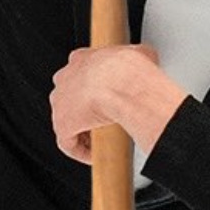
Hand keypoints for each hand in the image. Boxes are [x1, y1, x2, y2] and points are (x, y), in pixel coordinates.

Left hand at [49, 44, 187, 164]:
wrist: (122, 83)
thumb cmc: (130, 68)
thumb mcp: (140, 53)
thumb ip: (138, 57)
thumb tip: (148, 59)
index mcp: (81, 59)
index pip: (81, 72)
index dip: (92, 86)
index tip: (104, 95)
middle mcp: (66, 79)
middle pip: (69, 96)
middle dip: (83, 108)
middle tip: (101, 118)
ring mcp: (61, 102)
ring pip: (68, 120)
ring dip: (81, 130)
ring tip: (98, 140)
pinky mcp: (62, 125)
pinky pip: (68, 143)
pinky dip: (80, 151)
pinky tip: (92, 156)